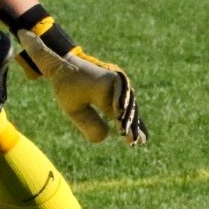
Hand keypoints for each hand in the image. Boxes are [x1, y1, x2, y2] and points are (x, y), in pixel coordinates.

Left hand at [15, 23, 147, 145]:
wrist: (68, 66)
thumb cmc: (67, 88)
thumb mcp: (72, 108)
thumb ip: (87, 122)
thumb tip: (105, 138)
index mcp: (105, 84)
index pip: (116, 107)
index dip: (122, 121)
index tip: (124, 133)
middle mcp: (116, 82)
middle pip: (128, 106)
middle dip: (131, 125)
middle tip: (133, 142)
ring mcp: (120, 84)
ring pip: (131, 106)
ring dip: (134, 123)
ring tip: (138, 142)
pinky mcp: (120, 89)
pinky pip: (129, 105)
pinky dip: (132, 118)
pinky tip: (141, 135)